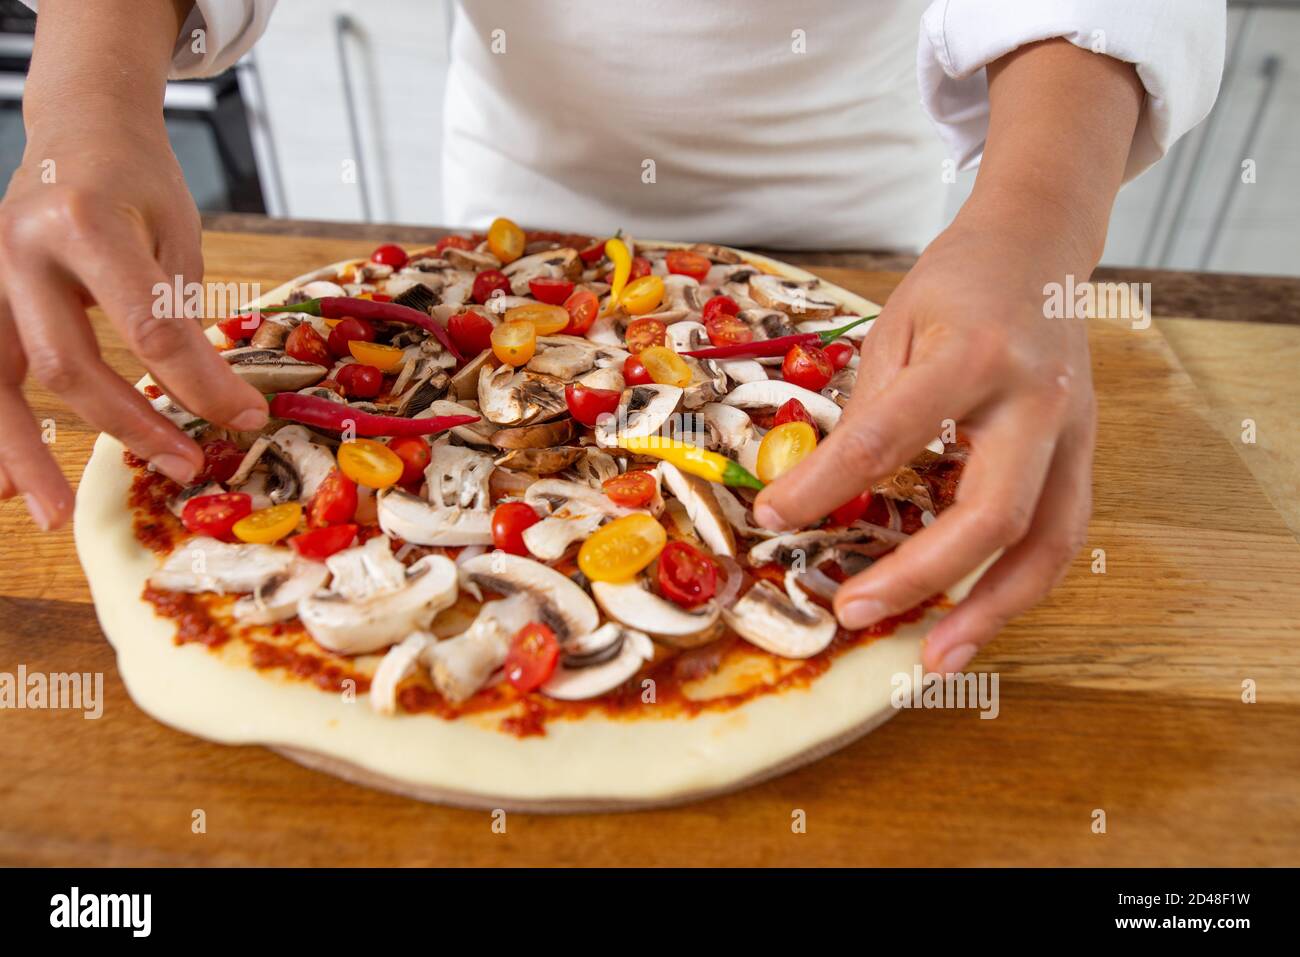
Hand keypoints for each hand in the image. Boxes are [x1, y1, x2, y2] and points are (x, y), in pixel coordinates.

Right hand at [0, 117, 267, 529]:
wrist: (79, 127)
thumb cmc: (138, 183)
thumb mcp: (178, 238)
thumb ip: (182, 319)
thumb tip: (214, 409)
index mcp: (86, 222)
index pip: (150, 329)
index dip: (201, 386)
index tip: (246, 420)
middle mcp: (20, 247)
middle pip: (69, 364)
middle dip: (129, 426)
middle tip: (184, 467)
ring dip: (23, 453)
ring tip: (51, 515)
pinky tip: (4, 481)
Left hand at [753, 215, 1095, 673]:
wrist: (1041, 245)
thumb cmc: (958, 283)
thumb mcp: (896, 326)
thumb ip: (871, 410)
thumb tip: (822, 492)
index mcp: (973, 354)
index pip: (888, 434)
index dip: (824, 484)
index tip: (772, 517)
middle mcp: (1036, 400)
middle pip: (992, 514)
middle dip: (920, 575)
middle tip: (852, 612)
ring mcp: (1074, 433)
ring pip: (1047, 544)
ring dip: (992, 612)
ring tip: (936, 658)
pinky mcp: (1085, 455)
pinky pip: (1059, 535)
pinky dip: (1017, 584)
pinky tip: (974, 615)